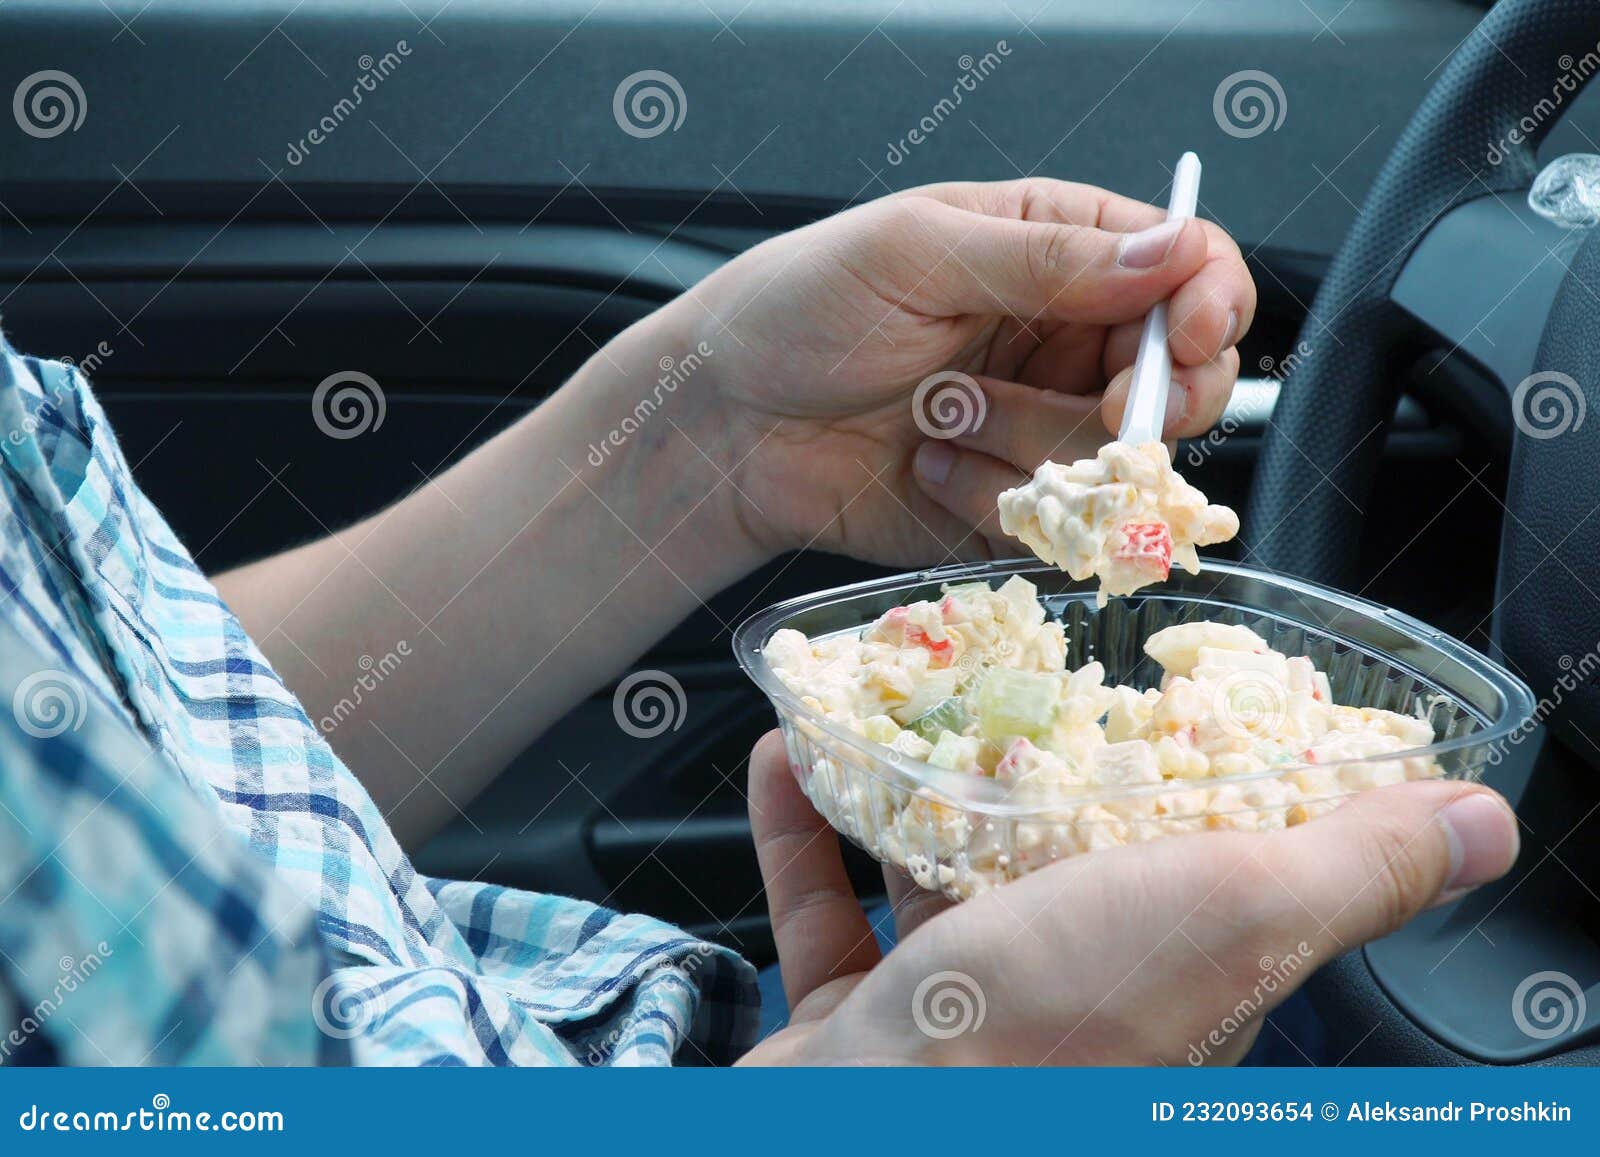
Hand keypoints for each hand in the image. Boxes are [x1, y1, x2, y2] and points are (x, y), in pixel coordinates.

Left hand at [677, 178, 1254, 565]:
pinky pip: (1058, 522)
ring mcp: (1041, 424)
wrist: (725, 425)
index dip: (1208, 302)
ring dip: (1030, 440)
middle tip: (1110, 407)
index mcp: (1054, 248)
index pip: (1186, 265)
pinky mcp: (1013, 504)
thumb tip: (1173, 252)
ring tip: (939, 414)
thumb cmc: (799, 310)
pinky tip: (929, 468)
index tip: (1187, 337)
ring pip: (1119, 457)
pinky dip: (995, 498)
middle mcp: (1063, 338)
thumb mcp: (916, 254)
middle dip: (1153, 399)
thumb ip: (1046, 258)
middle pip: (1186, 376)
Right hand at [735, 731, 1518, 1065]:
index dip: (1195, 772)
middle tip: (1003, 674)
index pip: (1209, 862)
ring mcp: (956, 1011)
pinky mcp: (857, 1018)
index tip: (1160, 683)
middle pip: (1063, 858)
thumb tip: (1483, 824)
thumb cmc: (1046, 1029)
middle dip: (1031, 763)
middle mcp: (1074, 994)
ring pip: (936, 873)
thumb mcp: (1231, 916)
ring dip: (908, 783)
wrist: (864, 1130)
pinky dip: (804, 830)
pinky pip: (827, 906)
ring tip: (890, 696)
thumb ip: (1350, 866)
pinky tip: (786, 755)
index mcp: (1177, 971)